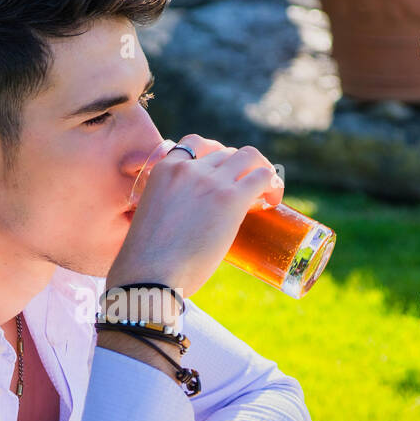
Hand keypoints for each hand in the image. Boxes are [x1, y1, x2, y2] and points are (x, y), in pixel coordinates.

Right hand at [108, 135, 283, 299]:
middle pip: (225, 152)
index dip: (214, 156)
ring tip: (266, 193)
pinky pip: (263, 177)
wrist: (149, 276)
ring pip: (249, 157)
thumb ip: (166, 210)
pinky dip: (273, 184)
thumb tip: (182, 228)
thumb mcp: (151, 218)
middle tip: (245, 191)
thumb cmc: (146, 262)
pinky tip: (273, 200)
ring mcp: (211, 181)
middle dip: (238, 169)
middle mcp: (188, 168)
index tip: (221, 175)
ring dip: (260, 171)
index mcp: (164, 170)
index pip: (194, 144)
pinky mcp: (231, 198)